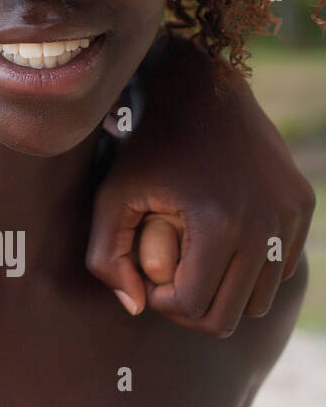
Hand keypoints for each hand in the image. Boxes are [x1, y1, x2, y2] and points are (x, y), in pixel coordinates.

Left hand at [86, 34, 314, 336]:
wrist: (199, 91)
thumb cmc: (144, 146)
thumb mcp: (110, 196)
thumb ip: (105, 257)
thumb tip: (135, 307)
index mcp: (218, 224)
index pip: (193, 306)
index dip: (161, 302)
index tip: (145, 277)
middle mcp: (264, 224)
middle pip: (230, 315)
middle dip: (191, 306)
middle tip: (167, 280)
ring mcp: (290, 216)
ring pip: (258, 299)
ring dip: (222, 292)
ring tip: (190, 266)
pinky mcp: (301, 206)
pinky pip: (278, 268)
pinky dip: (248, 269)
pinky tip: (215, 244)